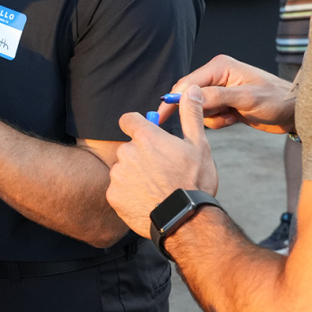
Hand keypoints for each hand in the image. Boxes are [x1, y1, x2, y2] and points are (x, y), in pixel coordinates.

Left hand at [107, 86, 217, 237]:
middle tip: (161, 171)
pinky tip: (146, 200)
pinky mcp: (112, 195)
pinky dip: (128, 194)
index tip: (147, 137)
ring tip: (155, 188)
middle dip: (140, 155)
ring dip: (134, 175)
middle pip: (128, 147)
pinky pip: (117, 189)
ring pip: (122, 169)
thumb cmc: (194, 183)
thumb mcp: (199, 146)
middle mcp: (126, 152)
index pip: (128, 120)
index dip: (138, 126)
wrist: (185, 221)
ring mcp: (117, 175)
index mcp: (145, 137)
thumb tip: (192, 90)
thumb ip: (190, 115)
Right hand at [156, 55, 295, 133]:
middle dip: (198, 111)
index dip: (173, 100)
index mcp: (220, 67)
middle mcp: (216, 75)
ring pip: (198, 108)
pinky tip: (234, 118)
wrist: (294, 112)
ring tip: (232, 117)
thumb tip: (190, 97)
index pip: (187, 84)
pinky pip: (209, 115)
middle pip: (189, 96)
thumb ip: (217, 96)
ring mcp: (219, 89)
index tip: (160, 117)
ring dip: (212, 118)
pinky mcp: (223, 102)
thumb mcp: (247, 98)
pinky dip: (218, 121)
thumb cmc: (277, 99)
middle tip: (216, 118)